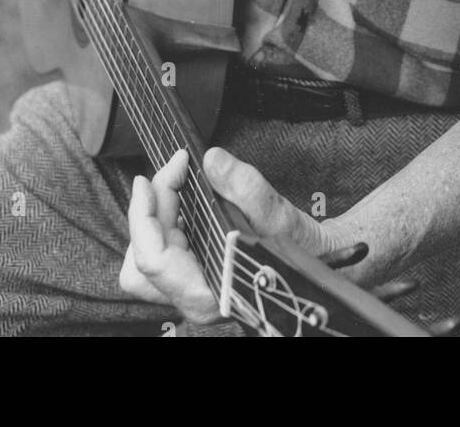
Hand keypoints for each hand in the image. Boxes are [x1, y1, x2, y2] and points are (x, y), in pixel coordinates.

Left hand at [119, 147, 345, 324]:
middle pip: (139, 263)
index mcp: (212, 292)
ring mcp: (192, 290)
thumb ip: (246, 188)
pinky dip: (163, 221)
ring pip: (144, 261)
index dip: (146, 214)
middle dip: (148, 213)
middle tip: (172, 174)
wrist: (320, 263)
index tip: (159, 173)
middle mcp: (195, 299)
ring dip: (152, 218)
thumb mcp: (280, 216)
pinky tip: (183, 198)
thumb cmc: (303, 250)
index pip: (153, 260)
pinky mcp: (193, 277)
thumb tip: (212, 160)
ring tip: (175, 185)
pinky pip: (159, 253)